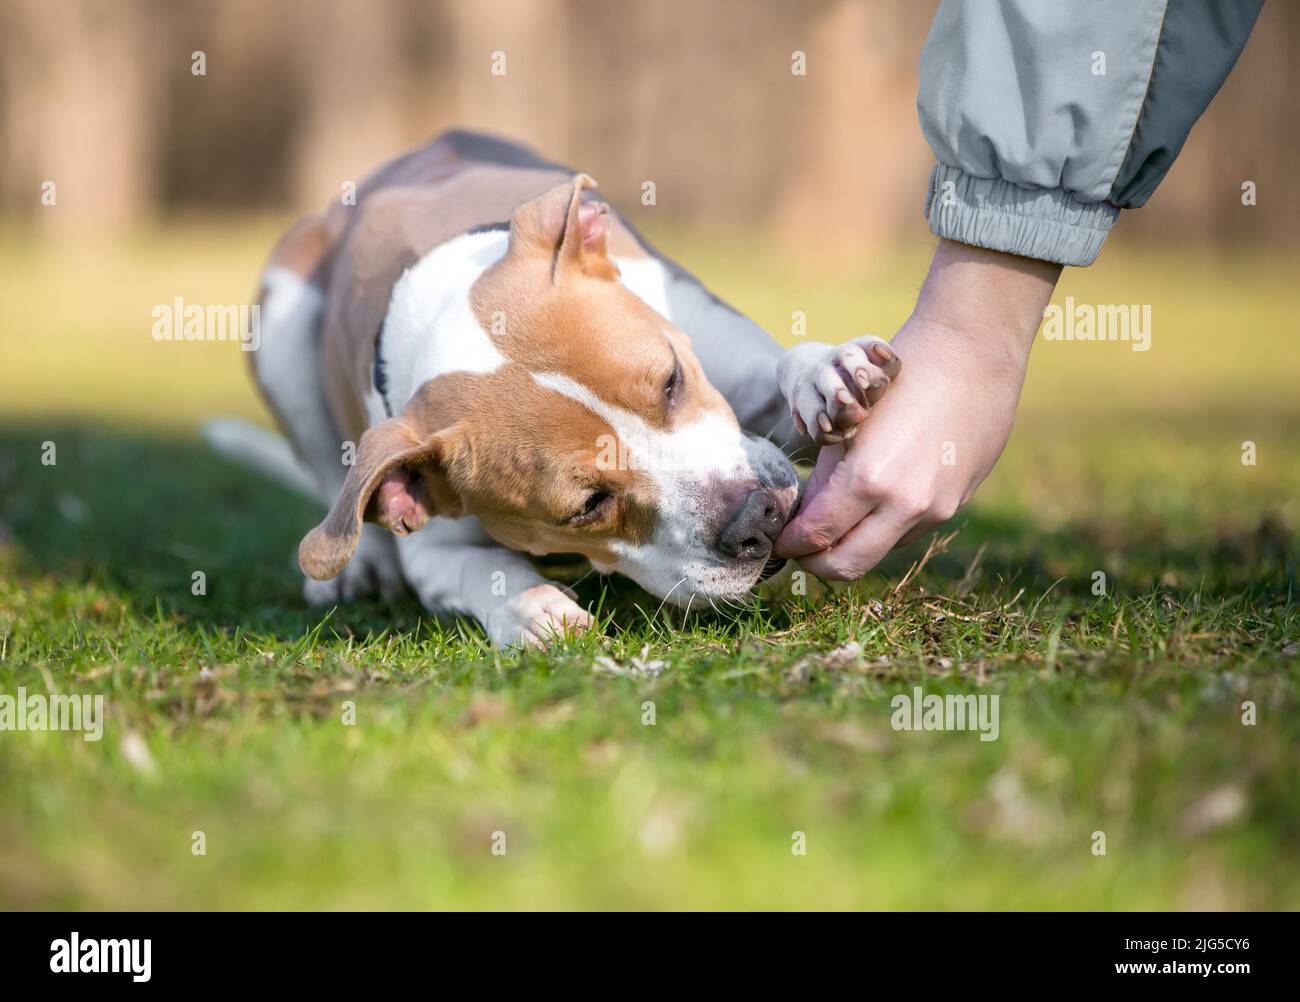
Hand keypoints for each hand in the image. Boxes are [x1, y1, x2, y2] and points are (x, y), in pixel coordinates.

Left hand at [774, 240, 1059, 579]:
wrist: (973, 354)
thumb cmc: (900, 379)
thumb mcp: (848, 427)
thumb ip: (825, 482)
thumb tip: (804, 520)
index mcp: (870, 480)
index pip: (815, 537)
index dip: (789, 545)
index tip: (777, 542)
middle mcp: (905, 505)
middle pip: (845, 566)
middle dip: (814, 563)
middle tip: (798, 548)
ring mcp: (935, 510)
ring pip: (879, 552)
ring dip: (851, 546)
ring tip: (833, 522)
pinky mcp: (955, 505)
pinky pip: (908, 533)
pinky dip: (882, 529)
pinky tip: (873, 502)